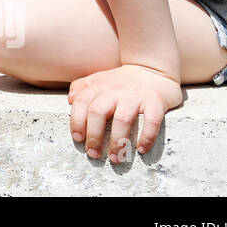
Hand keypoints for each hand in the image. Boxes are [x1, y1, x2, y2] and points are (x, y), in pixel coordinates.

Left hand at [68, 64, 182, 161]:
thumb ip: (82, 87)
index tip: (78, 138)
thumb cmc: (121, 80)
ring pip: (122, 119)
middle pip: (98, 112)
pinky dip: (147, 136)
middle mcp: (115, 90)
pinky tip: (141, 149)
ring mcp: (135, 96)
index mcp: (99, 86)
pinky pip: (151, 121)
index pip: (82, 102)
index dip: (77, 120)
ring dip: (117, 141)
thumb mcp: (99, 79)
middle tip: (93, 153)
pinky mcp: (155, 102)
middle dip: (94, 136)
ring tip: (115, 158)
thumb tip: (70, 101)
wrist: (152, 69)